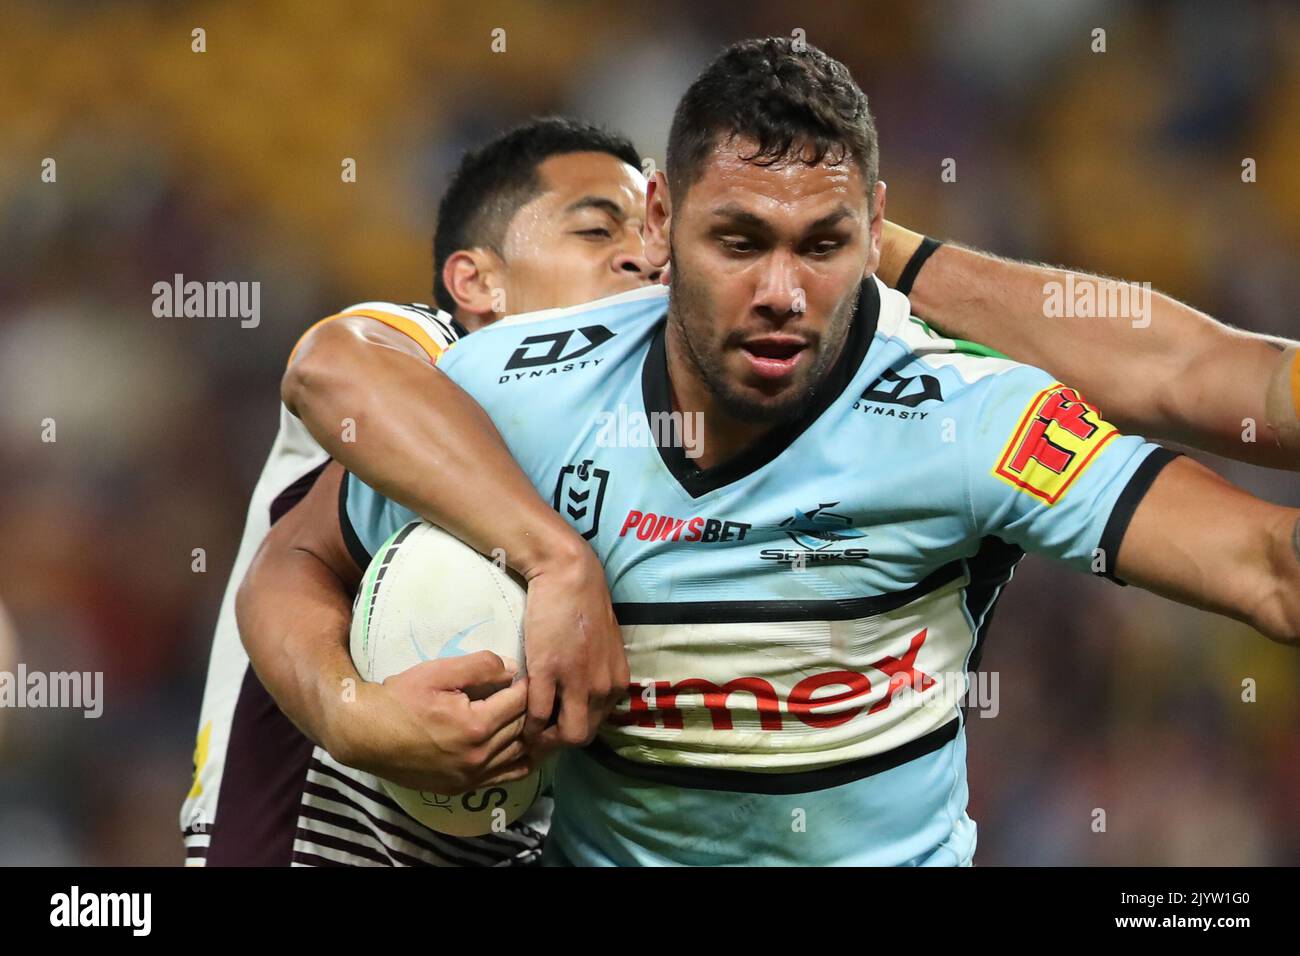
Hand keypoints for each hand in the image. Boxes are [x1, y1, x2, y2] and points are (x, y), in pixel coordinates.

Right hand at [331, 651, 531, 792]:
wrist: (365, 735)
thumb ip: (480, 667)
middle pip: (522, 728)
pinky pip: (504, 777)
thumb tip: (513, 670)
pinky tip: (522, 748)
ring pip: (518, 754)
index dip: (527, 685)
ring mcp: (471, 777)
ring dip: (528, 734)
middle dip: (530, 708)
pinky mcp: (462, 788)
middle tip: (532, 693)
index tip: (528, 674)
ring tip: (530, 716)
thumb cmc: (399, 698)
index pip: (520, 702)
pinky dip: (519, 762)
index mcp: (476, 725)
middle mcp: (479, 756)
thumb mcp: (437, 672)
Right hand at [519, 540, 628, 752]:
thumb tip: (584, 696)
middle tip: (536, 733)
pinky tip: (517, 715)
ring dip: (543, 738)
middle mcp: (604, 687)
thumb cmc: (583, 606)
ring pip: (565, 735)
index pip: (597, 725)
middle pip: (582, 736)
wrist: (568, 574)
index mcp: (617, 682)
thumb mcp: (604, 647)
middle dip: (557, 741)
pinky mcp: (549, 671)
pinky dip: (527, 723)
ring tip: (525, 730)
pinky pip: (538, 714)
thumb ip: (599, 673)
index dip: (572, 730)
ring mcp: (578, 681)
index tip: (554, 728)